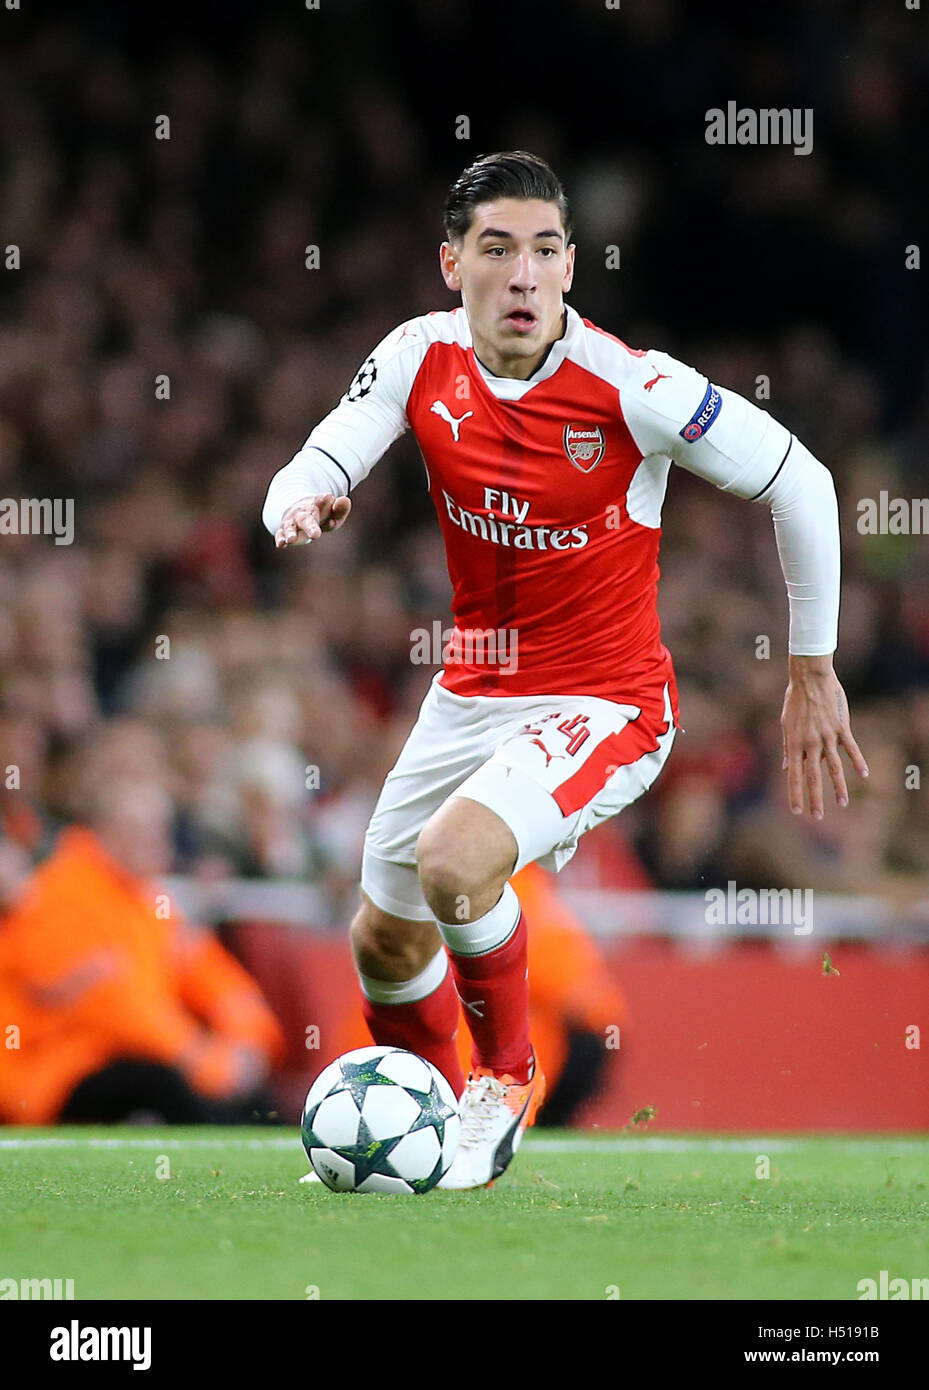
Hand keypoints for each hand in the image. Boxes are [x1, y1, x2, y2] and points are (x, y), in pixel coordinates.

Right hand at [274, 493, 351, 547]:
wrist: (300, 510)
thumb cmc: (322, 514)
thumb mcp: (333, 513)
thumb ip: (340, 509)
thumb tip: (345, 500)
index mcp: (316, 505)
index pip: (321, 501)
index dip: (325, 500)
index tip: (329, 498)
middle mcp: (302, 512)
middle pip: (306, 518)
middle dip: (310, 527)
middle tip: (316, 535)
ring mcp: (292, 521)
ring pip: (290, 526)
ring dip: (290, 533)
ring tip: (291, 539)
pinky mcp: (284, 530)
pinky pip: (280, 533)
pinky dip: (280, 538)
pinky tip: (281, 544)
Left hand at [781, 655, 868, 817]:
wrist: (810, 678)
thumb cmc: (795, 700)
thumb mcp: (786, 724)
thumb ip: (786, 747)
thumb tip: (784, 767)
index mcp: (794, 743)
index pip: (793, 775)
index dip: (795, 794)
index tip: (796, 811)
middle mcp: (810, 743)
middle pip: (813, 776)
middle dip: (814, 798)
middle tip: (816, 817)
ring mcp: (827, 736)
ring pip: (834, 767)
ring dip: (838, 787)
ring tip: (842, 803)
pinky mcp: (841, 727)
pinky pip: (851, 748)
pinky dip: (858, 761)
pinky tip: (864, 775)